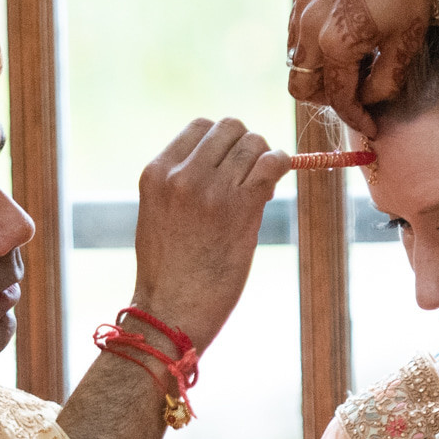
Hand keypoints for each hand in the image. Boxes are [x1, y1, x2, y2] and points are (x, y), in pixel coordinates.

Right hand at [127, 119, 292, 356]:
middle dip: (246, 145)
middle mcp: (182, 175)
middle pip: (230, 127)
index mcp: (157, 172)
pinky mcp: (240, 208)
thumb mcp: (159, 214)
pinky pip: (272, 163)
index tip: (230, 163)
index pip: (200, 126)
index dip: (222, 140)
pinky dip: (281, 165)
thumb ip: (184, 182)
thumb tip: (234, 160)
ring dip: (264, 159)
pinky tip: (275, 184)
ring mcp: (211, 190)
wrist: (171, 312)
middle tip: (250, 174)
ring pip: (254, 143)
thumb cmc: (169, 271)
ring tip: (259, 189)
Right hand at [286, 0, 438, 135]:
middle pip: (302, 88)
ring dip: (319, 72)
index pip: (339, 98)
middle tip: (356, 93)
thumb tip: (366, 101)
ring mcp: (302, 7)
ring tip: (354, 64)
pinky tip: (344, 38)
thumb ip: (384, 84)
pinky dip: (314, 47)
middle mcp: (310, 28)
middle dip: (329, 98)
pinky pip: (297, 34)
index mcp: (337, 44)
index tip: (371, 126)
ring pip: (295, 62)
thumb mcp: (406, 44)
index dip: (356, 118)